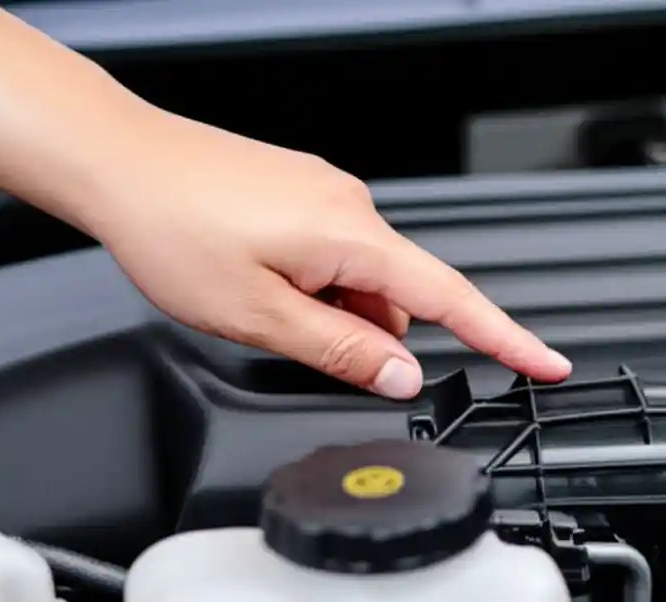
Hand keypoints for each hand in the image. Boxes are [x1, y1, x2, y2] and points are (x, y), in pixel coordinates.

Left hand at [81, 110, 571, 398]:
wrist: (119, 161)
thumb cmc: (174, 229)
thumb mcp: (259, 315)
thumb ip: (341, 351)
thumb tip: (402, 376)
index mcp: (352, 238)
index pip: (452, 300)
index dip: (506, 340)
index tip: (546, 364)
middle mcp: (351, 207)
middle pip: (396, 296)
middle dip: (367, 336)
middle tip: (291, 341)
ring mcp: (326, 195)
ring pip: (359, 278)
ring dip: (332, 309)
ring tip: (255, 301)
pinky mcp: (301, 193)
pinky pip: (333, 253)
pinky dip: (315, 282)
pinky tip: (257, 279)